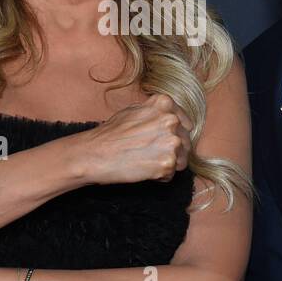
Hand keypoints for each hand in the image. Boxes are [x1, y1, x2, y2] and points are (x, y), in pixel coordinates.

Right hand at [76, 93, 191, 184]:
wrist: (96, 153)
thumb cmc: (110, 133)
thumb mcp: (135, 110)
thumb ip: (156, 113)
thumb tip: (172, 120)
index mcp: (165, 104)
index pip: (185, 123)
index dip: (174, 135)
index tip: (161, 141)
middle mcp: (172, 120)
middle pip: (186, 142)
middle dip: (171, 151)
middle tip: (149, 154)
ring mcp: (171, 142)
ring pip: (181, 159)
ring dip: (166, 164)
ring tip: (145, 161)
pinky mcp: (167, 163)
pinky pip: (171, 174)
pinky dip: (159, 176)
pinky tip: (143, 169)